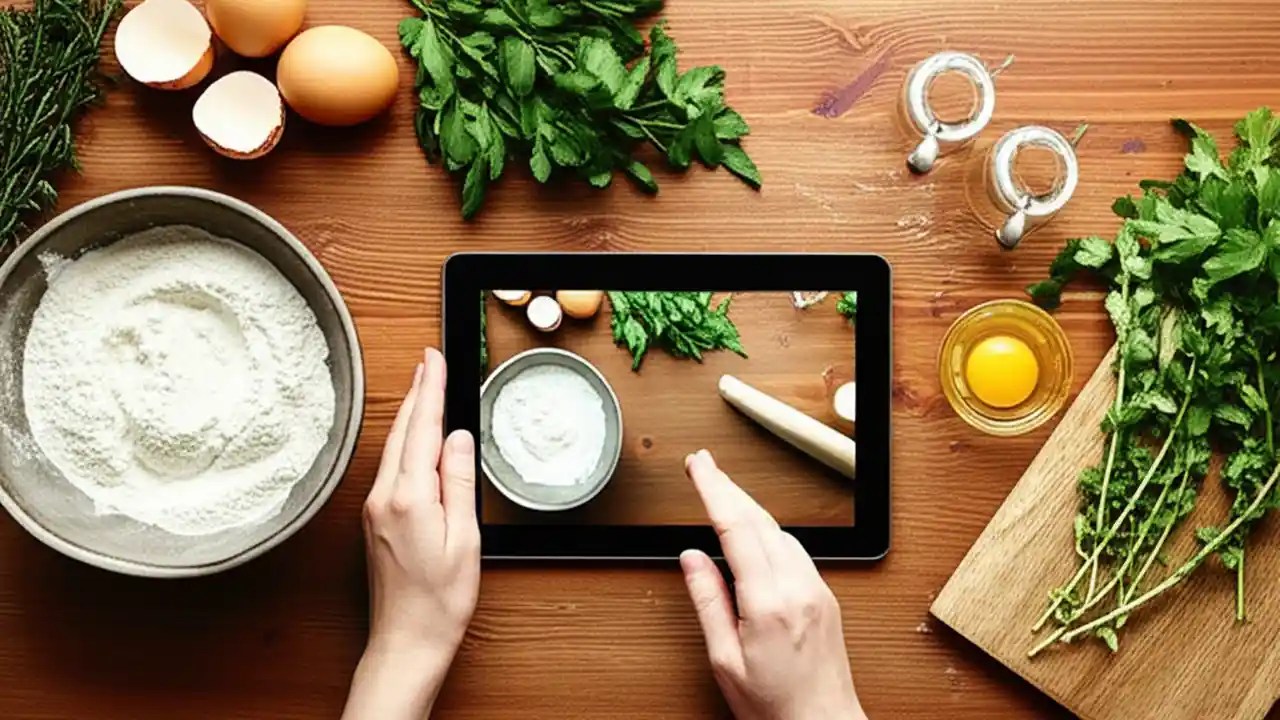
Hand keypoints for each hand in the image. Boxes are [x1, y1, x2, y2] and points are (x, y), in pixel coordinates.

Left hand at [342, 348, 480, 719]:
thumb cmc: (439, 600)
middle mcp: (383, 498)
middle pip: (403, 432)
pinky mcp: (373, 520)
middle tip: (430, 360)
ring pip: (394, 448)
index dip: (431, 390)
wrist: (406, 641)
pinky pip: (390, 468)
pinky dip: (405, 443)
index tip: (435, 359)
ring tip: (425, 388)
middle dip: (418, 392)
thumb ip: (460, 482)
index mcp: (409, 498)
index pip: (423, 429)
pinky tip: (415, 439)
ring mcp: (374, 509)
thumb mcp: (464, 538)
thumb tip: (458, 439)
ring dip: (411, 415)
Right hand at [680, 450, 866, 719]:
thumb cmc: (774, 706)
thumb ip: (708, 601)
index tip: (698, 466)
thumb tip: (692, 559)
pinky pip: (796, 550)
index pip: (737, 528)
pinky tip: (756, 534)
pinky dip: (770, 532)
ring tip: (723, 495)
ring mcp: (817, 590)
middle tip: (704, 464)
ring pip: (781, 531)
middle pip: (760, 519)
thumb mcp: (724, 659)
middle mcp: (799, 588)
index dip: (715, 489)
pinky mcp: (826, 597)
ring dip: (750, 508)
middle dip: (730, 486)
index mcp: (768, 603)